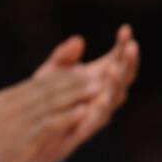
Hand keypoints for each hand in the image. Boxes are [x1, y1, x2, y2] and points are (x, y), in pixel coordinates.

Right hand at [0, 38, 101, 161]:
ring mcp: (16, 121)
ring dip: (77, 94)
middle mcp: (11, 106)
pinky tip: (84, 112)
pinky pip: (49, 124)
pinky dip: (68, 116)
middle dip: (74, 81)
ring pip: (52, 102)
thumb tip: (20, 107)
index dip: (62, 78)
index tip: (81, 72)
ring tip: (98, 88)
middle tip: (97, 75)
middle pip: (48, 89)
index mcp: (4, 101)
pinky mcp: (21, 139)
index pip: (38, 84)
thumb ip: (7, 113)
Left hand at [20, 24, 139, 161]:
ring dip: (117, 84)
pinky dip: (100, 109)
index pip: (117, 60)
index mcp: (96, 79)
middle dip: (128, 62)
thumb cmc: (45, 99)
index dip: (123, 46)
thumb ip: (63, 57)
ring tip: (116, 68)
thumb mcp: (51, 73)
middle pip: (123, 77)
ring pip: (113, 98)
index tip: (126, 29)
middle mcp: (101, 95)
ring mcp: (95, 112)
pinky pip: (95, 120)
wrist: (30, 131)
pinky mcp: (83, 129)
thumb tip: (79, 40)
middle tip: (132, 46)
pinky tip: (101, 98)